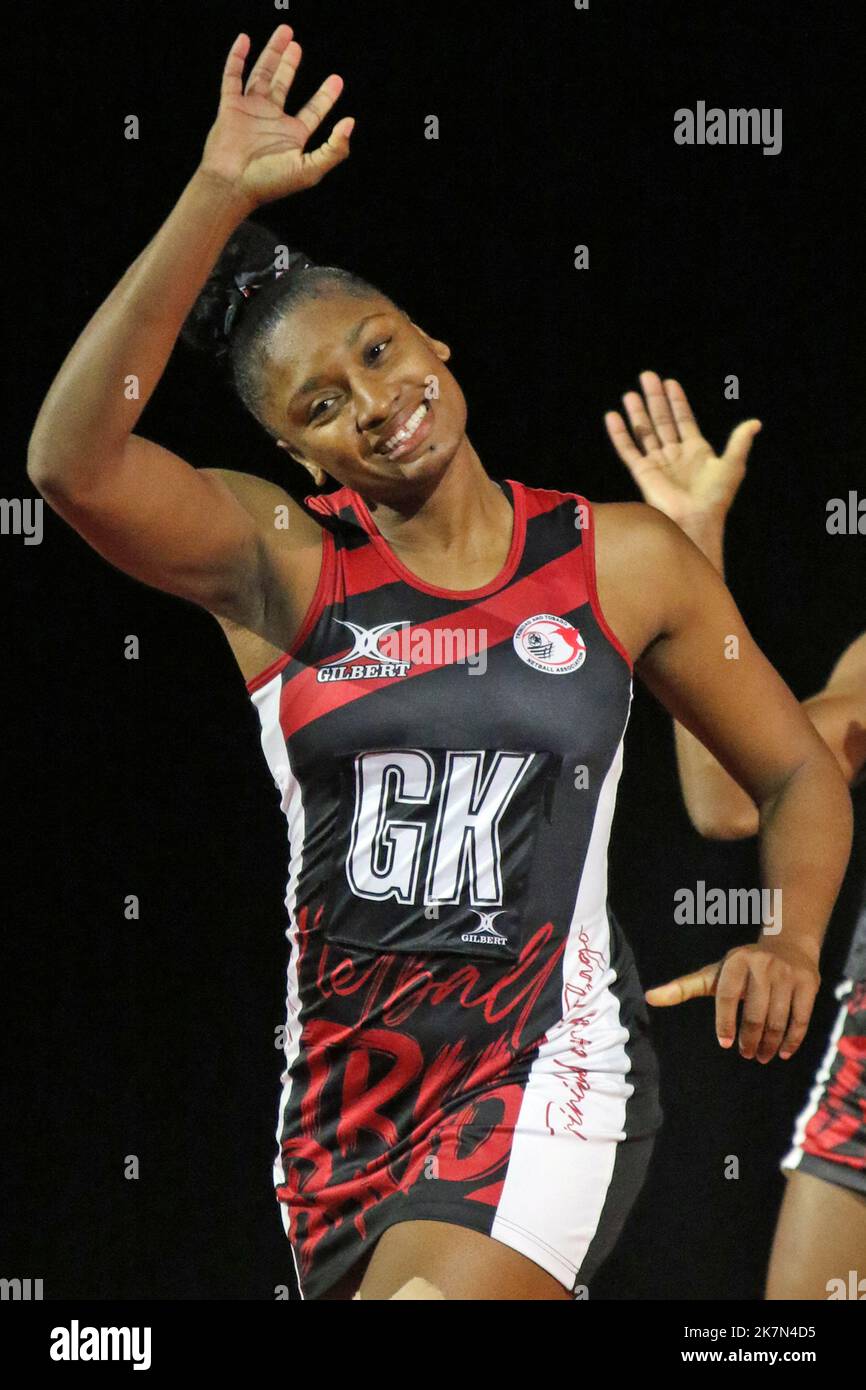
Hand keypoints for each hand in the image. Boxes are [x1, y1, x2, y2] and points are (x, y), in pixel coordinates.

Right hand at [200, 26, 353, 211]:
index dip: (326, 95)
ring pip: (262, 75)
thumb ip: (334, 149)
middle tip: (297, 45)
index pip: (313, 111)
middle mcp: (272, 121)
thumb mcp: (310, 170)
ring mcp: (251, 112)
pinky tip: (245, 40)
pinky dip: (237, 58)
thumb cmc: (270, 183)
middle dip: (291, 64)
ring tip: (284, 34)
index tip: (337, 79)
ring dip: (271, 54)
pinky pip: (233, 77)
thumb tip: (350, 122)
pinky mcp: (230, 107)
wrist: (232, 185)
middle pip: (284, 85)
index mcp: (292, 136)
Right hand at [604, 371, 760, 528]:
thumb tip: (755, 423)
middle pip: (662, 421)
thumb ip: (739, 441)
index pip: (683, 419)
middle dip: (655, 398)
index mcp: (696, 451)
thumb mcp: (733, 464)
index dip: (677, 401)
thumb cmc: (716, 497)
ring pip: (644, 432)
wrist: (696, 520)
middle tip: (647, 376)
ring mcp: (658, 463)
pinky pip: (628, 450)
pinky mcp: (643, 473)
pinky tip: (613, 417)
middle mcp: (675, 455)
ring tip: (630, 393)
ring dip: (638, 412)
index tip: (670, 382)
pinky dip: (620, 434)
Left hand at [645, 941, 820, 1061]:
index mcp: (736, 961)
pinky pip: (801, 1019)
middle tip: (748, 1054)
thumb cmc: (742, 967)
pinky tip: (783, 1052)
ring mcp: (788, 974)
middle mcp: (762, 965)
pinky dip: (792, 1040)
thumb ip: (683, 987)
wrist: (788, 944)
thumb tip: (648, 998)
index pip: (728, 997)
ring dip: (770, 1044)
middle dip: (750, 1040)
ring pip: (779, 1020)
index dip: (725, 1023)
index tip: (724, 1044)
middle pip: (756, 1014)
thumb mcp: (714, 973)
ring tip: (763, 1056)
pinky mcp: (809, 984)